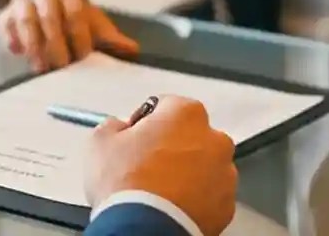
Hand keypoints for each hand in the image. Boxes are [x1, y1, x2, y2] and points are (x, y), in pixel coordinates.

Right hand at [0, 0, 138, 72]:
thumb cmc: (70, 13)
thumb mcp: (90, 20)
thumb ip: (108, 36)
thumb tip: (132, 50)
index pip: (75, 10)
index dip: (79, 35)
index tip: (83, 55)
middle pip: (49, 16)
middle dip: (56, 44)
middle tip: (62, 66)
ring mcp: (21, 0)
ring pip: (26, 20)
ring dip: (34, 46)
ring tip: (42, 68)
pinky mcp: (5, 14)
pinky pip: (6, 27)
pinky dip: (13, 42)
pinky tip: (20, 54)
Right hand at [85, 95, 237, 235]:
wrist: (145, 228)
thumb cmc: (127, 183)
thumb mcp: (101, 141)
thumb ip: (113, 125)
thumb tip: (117, 128)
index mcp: (186, 114)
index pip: (166, 106)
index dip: (146, 121)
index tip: (135, 136)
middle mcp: (214, 139)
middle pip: (190, 135)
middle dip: (172, 146)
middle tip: (147, 164)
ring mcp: (225, 174)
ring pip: (204, 166)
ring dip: (186, 172)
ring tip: (159, 190)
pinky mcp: (227, 205)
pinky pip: (210, 194)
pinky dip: (195, 198)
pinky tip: (173, 205)